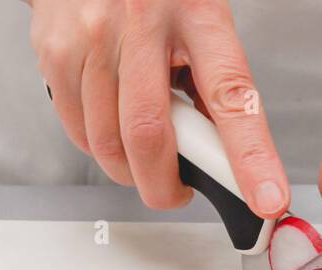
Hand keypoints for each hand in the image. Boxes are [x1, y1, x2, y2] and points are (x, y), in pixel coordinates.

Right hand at [30, 0, 288, 216]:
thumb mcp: (202, 17)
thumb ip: (213, 78)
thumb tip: (221, 149)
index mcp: (197, 13)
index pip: (230, 97)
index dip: (250, 157)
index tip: (266, 198)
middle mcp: (140, 22)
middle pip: (148, 136)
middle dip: (164, 186)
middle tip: (178, 191)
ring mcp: (92, 38)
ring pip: (108, 143)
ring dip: (131, 170)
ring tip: (145, 150)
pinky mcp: (55, 52)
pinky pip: (78, 131)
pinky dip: (101, 148)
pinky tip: (114, 124)